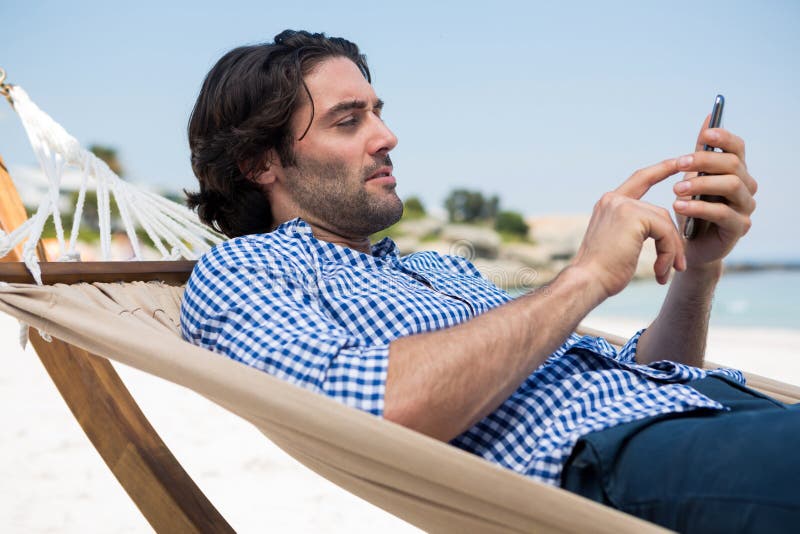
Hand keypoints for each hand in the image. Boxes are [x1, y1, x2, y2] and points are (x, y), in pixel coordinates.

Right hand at [571, 159, 686, 300]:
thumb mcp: (619, 244)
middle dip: (673, 238)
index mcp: (609, 204)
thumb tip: (662, 231)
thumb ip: (635, 230)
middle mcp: (613, 200)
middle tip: (680, 265)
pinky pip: (665, 231)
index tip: (680, 162)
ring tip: (667, 273)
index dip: (661, 170)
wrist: (587, 282)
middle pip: (658, 212)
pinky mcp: (633, 216)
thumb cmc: (601, 272)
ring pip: (664, 223)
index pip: (640, 179)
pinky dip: (669, 253)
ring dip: (671, 251)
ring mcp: (622, 205)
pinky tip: (661, 272)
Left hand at [672, 117, 757, 268]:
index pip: (737, 148)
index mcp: (735, 171)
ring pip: (730, 186)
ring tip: (675, 190)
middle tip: (679, 163)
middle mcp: (745, 187)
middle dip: (704, 161)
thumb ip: (700, 153)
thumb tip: (708, 118)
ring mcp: (745, 207)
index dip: (723, 138)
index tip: (705, 134)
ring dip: (701, 184)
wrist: (689, 247)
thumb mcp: (692, 179)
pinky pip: (722, 213)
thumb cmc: (691, 210)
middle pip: (732, 165)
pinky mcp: (738, 227)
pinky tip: (678, 206)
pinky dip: (699, 207)